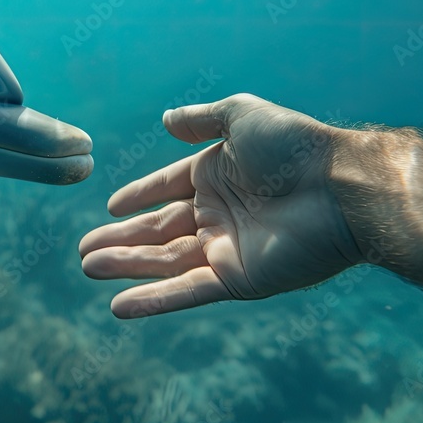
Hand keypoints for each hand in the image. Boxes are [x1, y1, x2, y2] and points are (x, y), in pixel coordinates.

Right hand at [79, 94, 364, 317]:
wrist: (339, 188)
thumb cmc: (295, 146)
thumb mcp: (241, 116)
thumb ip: (201, 119)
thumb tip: (165, 120)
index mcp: (217, 175)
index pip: (167, 189)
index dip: (139, 197)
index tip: (110, 207)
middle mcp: (218, 214)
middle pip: (159, 231)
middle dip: (121, 241)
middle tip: (83, 251)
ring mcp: (227, 249)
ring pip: (165, 263)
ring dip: (126, 266)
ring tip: (88, 267)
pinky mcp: (238, 279)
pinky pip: (187, 291)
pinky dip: (154, 301)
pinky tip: (119, 307)